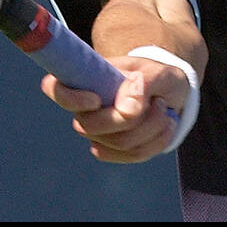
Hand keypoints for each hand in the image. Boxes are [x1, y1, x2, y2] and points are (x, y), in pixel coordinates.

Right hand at [41, 55, 190, 163]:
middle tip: (156, 101)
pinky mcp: (115, 150)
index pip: (55, 88)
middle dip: (131, 118)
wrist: (171, 94)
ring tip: (164, 108)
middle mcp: (85, 109)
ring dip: (151, 126)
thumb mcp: (158, 72)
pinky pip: (132, 155)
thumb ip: (143, 83)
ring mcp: (98, 133)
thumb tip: (126, 107)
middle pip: (92, 126)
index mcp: (87, 80)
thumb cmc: (158, 78)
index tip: (95, 99)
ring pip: (119, 143)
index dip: (69, 98)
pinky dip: (156, 141)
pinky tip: (165, 125)